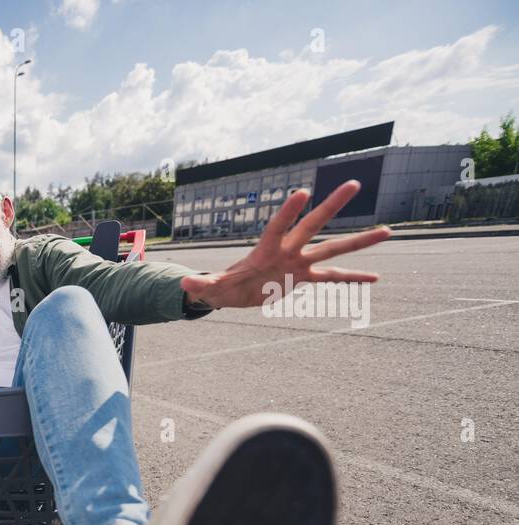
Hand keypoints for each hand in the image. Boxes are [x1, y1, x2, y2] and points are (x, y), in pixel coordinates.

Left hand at [179, 181, 392, 309]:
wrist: (235, 293)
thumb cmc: (222, 287)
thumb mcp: (212, 289)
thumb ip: (201, 285)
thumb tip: (184, 285)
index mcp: (265, 249)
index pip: (278, 226)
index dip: (288, 212)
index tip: (302, 192)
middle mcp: (287, 250)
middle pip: (313, 225)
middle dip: (331, 206)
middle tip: (354, 183)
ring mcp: (300, 263)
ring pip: (333, 248)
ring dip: (360, 241)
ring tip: (388, 231)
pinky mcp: (305, 279)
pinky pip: (334, 278)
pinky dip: (353, 279)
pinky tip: (376, 278)